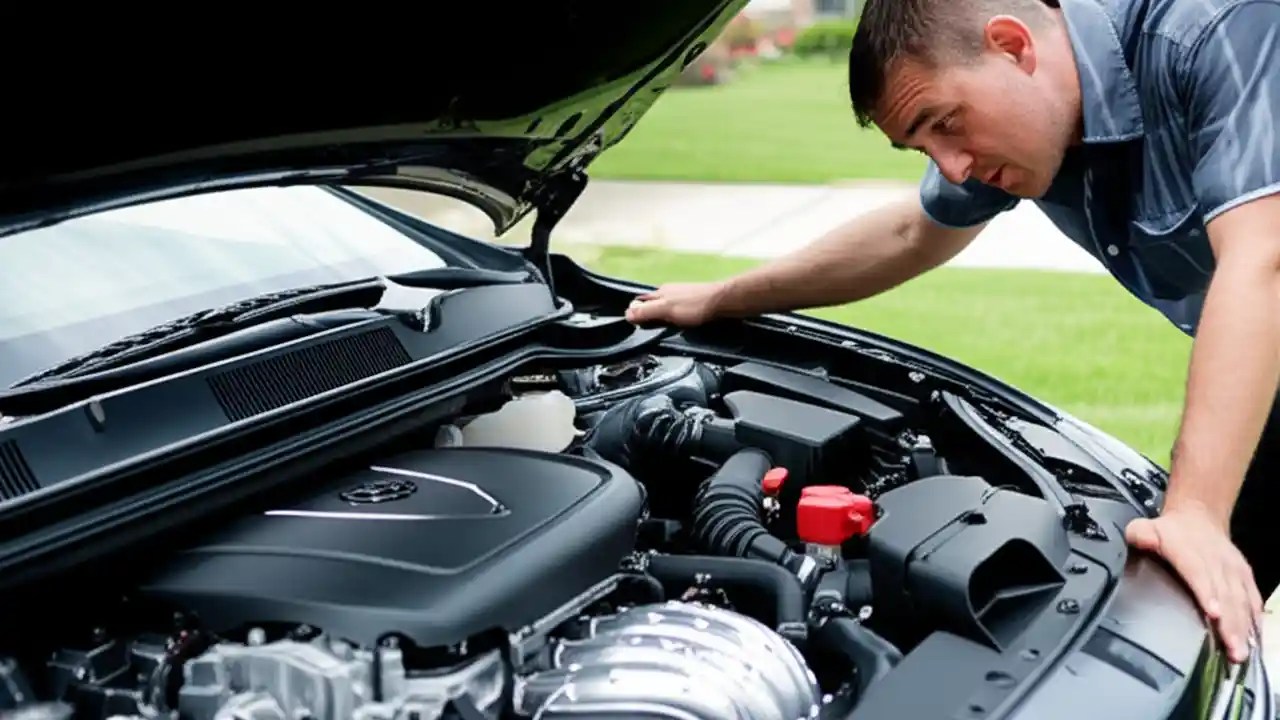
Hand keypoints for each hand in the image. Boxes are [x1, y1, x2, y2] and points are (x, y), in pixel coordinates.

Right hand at [624, 281, 727, 326]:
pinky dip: (674, 317)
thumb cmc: (694, 306)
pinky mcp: (695, 301)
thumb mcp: (666, 311)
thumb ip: (647, 312)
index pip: (641, 300)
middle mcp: (671, 291)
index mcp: (661, 292)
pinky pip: (678, 309)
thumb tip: (626, 313)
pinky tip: (679, 324)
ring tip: (661, 330)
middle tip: (644, 330)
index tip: (631, 324)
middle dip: (647, 313)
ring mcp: (683, 295)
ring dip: (662, 316)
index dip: (635, 310)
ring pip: (666, 305)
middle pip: (653, 302)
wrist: (723, 302)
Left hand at [1125, 502, 1262, 662]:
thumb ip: (1140, 535)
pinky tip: (1254, 641)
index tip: (1213, 613)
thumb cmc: (1170, 531)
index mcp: (1190, 551)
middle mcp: (1216, 561)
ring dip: (1242, 627)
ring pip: (1241, 600)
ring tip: (1240, 652)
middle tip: (1231, 649)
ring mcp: (1233, 570)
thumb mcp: (1146, 527)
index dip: (1207, 593)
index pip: (1199, 572)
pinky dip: (1254, 620)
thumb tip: (1142, 541)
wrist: (1198, 517)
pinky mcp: (1245, 577)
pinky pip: (1253, 600)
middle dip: (1229, 623)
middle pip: (1225, 594)